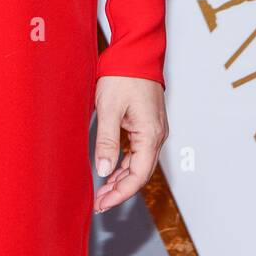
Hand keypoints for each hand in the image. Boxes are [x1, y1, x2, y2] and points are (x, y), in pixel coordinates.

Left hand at [93, 74, 167, 212]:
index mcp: (150, 135)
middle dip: (120, 190)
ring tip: (102, 190)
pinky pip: (138, 151)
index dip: (119, 193)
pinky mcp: (147, 123)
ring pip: (139, 163)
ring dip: (122, 178)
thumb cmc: (123, 75)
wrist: (136, 52)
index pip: (137, 176)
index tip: (102, 203)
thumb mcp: (109, 108)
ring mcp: (154, 129)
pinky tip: (112, 169)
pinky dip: (125, 163)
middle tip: (99, 202)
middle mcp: (156, 135)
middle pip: (140, 173)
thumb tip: (104, 171)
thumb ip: (107, 141)